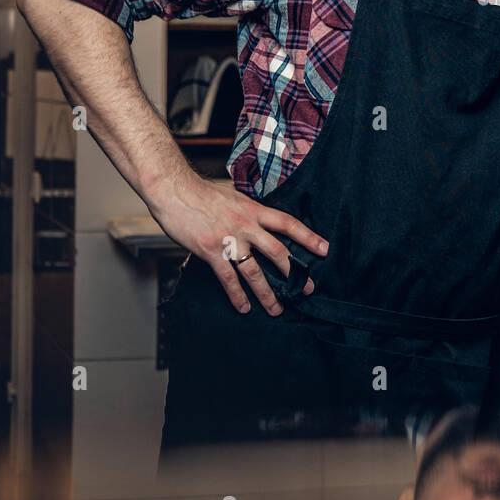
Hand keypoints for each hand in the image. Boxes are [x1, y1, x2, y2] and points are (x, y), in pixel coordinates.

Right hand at [147, 174, 328, 316]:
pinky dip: (237, 295)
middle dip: (294, 273)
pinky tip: (243, 307)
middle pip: (277, 251)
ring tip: (277, 309)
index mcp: (254, 210)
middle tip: (307, 288)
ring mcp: (229, 239)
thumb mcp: (234, 196)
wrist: (175, 190)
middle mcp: (246, 225)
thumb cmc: (202, 192)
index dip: (308, 237)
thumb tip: (260, 220)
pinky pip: (228, 278)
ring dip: (267, 293)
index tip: (325, 249)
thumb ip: (248, 210)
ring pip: (254, 271)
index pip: (288, 223)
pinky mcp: (211, 251)